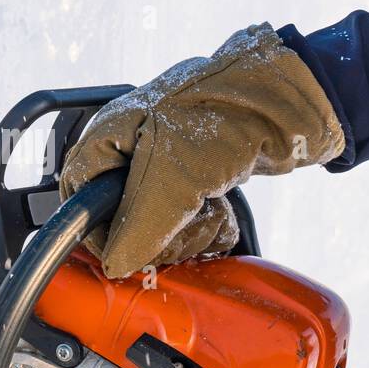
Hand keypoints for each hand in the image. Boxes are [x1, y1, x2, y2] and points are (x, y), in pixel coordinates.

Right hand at [58, 23, 343, 277]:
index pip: (78, 197)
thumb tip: (116, 265)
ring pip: (157, 224)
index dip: (99, 231)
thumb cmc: (224, 115)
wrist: (290, 102)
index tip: (127, 252)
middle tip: (183, 227)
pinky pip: (186, 219)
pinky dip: (206, 225)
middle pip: (121, 219)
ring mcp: (165, 163)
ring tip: (212, 215)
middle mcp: (131, 149)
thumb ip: (137, 228)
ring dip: (187, 233)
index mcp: (108, 137)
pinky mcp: (196, 175)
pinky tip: (222, 215)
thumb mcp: (172, 179)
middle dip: (157, 235)